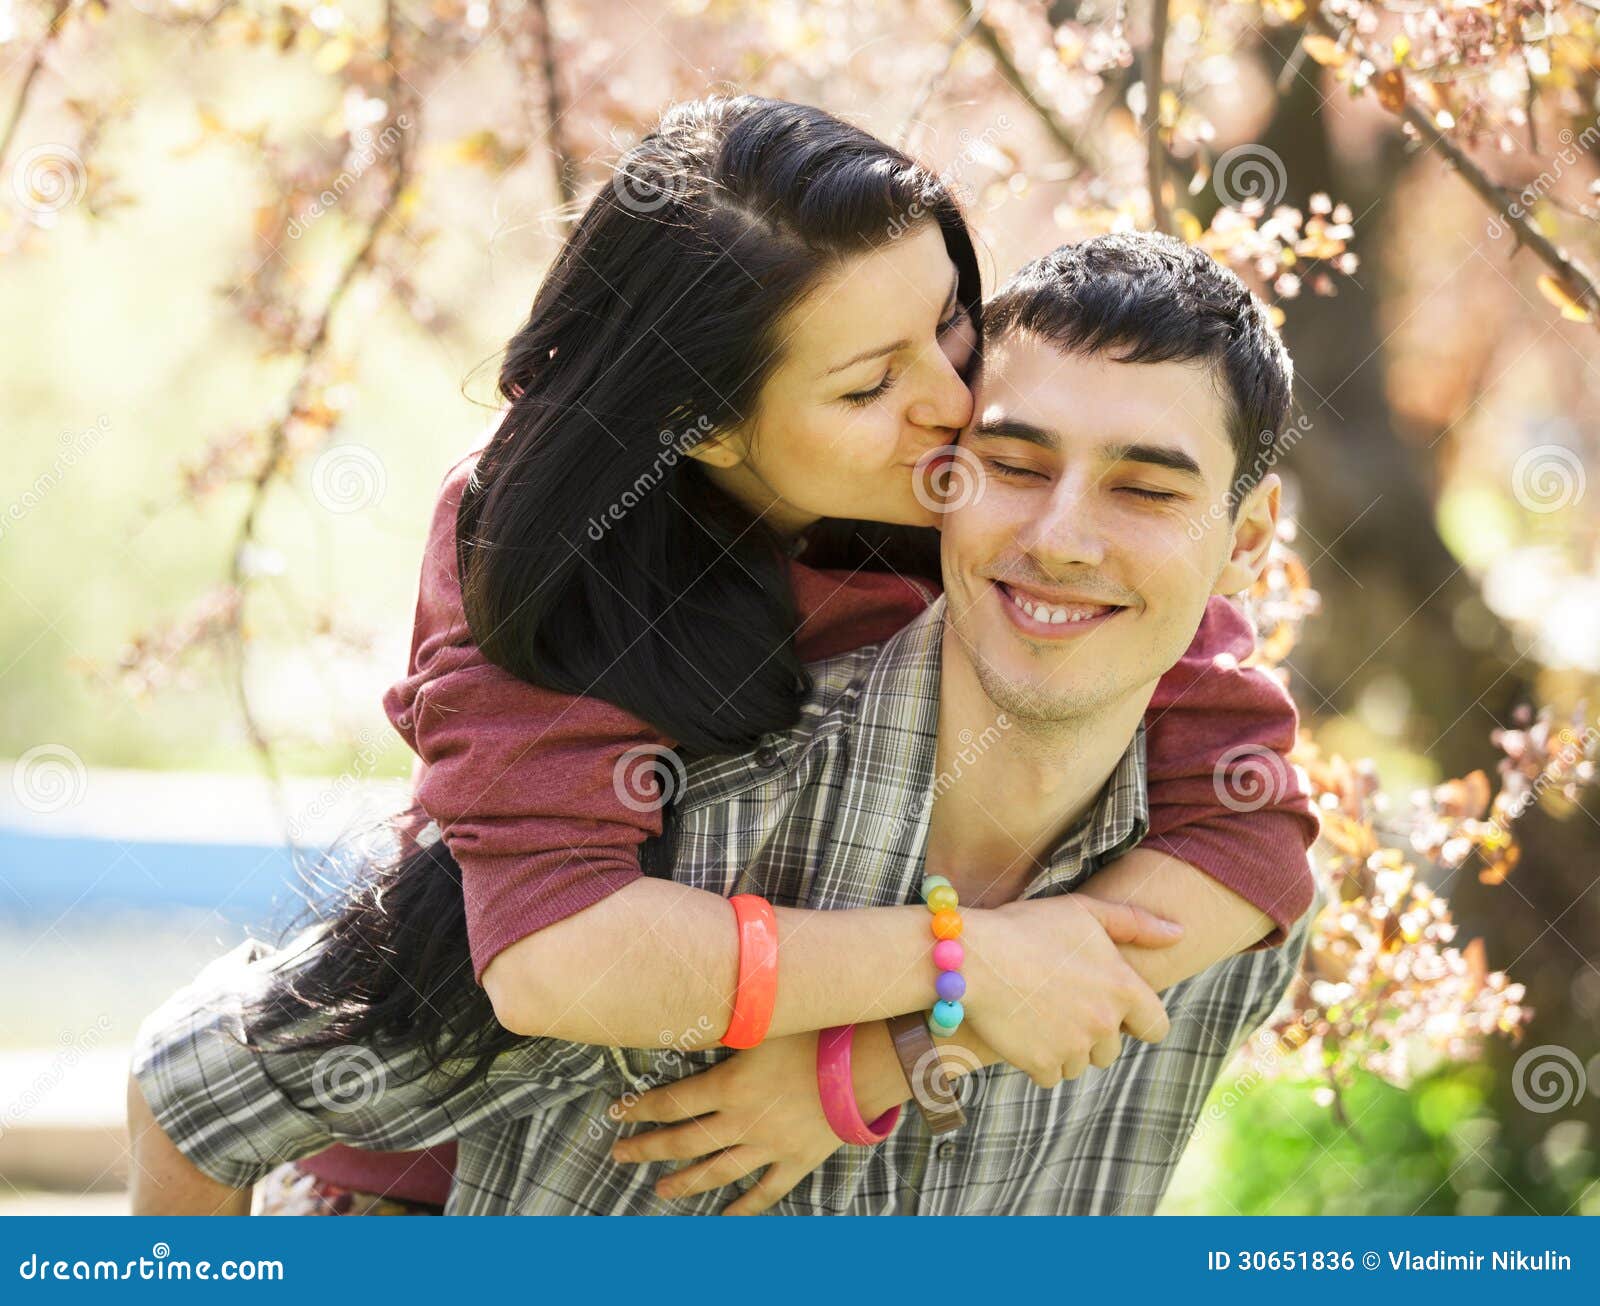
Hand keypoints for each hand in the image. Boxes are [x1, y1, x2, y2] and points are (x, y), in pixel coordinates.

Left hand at [605, 1030, 847, 1215]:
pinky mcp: (797, 1160)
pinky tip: (725, 1216)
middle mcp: (743, 1121)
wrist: (866, 1064)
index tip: (615, 1114)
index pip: (672, 1103)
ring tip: (660, 1192)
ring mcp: (769, 1146)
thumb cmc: (815, 1033)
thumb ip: (725, 1026)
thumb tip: (688, 1016)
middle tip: (620, 1155)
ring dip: (685, 1183)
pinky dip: (745, 1207)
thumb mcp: (764, 1022)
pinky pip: (766, 1191)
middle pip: (684, 1142)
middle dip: (648, 1150)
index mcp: (730, 1086)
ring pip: (717, 1172)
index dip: (641, 1110)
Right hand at [961, 896, 1179, 1089]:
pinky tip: (1022, 1029)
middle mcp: (1105, 1023)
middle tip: (1060, 1002)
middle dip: (1092, 1032)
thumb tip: (1179, 934)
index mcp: (1123, 988)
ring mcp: (1074, 1047)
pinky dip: (1038, 1059)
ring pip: (1080, 1062)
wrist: (972, 956)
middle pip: (1112, 1048)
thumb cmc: (1026, 927)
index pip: (1156, 1026)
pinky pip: (1050, 1075)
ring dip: (1065, 1047)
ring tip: (1037, 1012)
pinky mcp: (1042, 1065)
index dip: (1135, 1020)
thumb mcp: (1084, 911)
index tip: (1111, 1008)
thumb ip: (1135, 923)